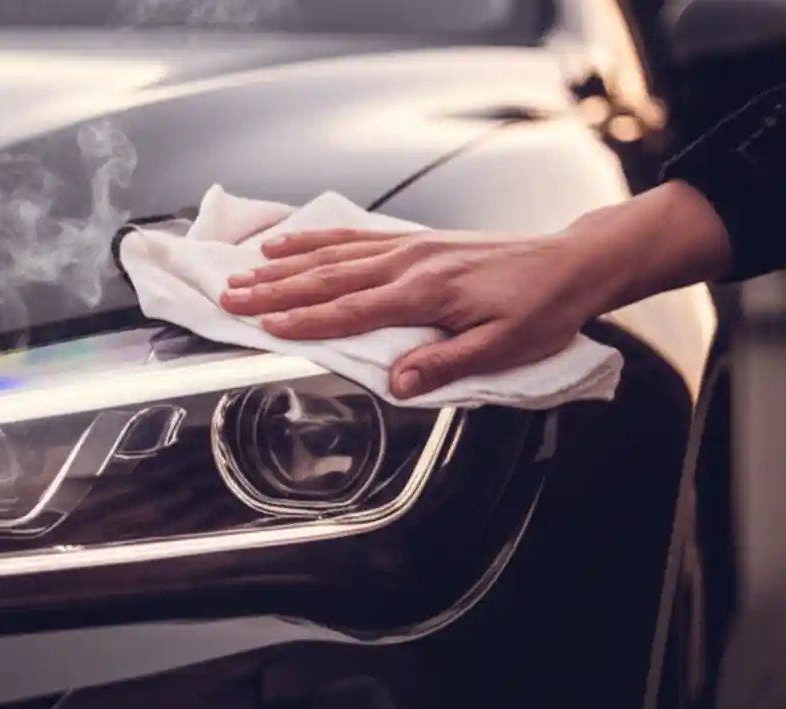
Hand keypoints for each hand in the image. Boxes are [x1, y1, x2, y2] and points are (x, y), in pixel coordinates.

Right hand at [218, 181, 731, 398]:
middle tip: (230, 297)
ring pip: (330, 255)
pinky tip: (286, 243)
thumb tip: (398, 383)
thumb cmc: (539, 308)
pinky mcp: (410, 240)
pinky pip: (351, 236)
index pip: (350, 310)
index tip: (262, 326)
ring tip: (242, 272)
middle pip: (326, 278)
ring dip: (282, 266)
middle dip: (273, 290)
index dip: (303, 321)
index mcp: (425, 293)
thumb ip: (446, 364)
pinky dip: (313, 239)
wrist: (568, 264)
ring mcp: (405, 247)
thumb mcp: (503, 348)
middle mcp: (407, 264)